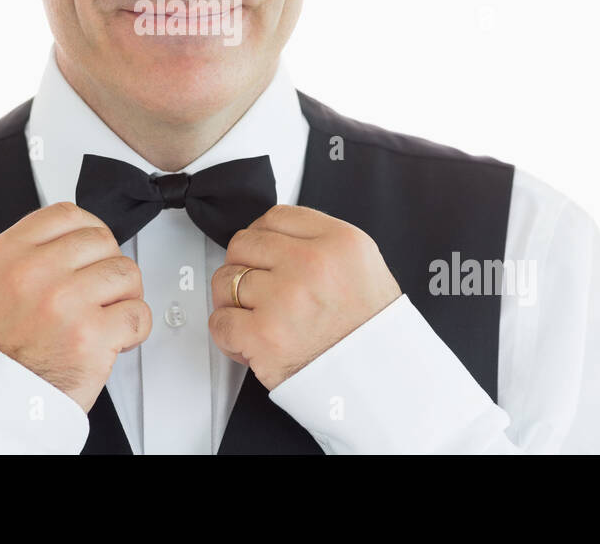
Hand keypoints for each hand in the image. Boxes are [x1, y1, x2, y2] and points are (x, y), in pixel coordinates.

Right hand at [0, 201, 152, 413]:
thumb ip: (30, 253)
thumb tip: (77, 239)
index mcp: (7, 255)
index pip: (67, 214)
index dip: (90, 230)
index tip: (94, 249)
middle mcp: (33, 273)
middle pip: (102, 241)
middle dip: (108, 266)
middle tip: (101, 291)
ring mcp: (63, 302)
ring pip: (126, 273)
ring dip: (125, 296)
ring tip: (106, 315)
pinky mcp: (90, 335)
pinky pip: (138, 313)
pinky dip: (134, 328)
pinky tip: (113, 338)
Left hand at [209, 204, 401, 389]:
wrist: (380, 384)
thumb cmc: (371, 332)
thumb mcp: (363, 266)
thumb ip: (320, 243)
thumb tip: (275, 237)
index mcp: (339, 242)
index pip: (275, 217)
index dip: (262, 235)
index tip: (262, 252)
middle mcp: (312, 264)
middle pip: (244, 243)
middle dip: (244, 266)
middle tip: (257, 289)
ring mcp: (285, 298)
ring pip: (225, 280)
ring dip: (232, 301)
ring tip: (255, 317)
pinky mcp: (264, 335)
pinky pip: (219, 321)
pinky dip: (228, 333)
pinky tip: (249, 340)